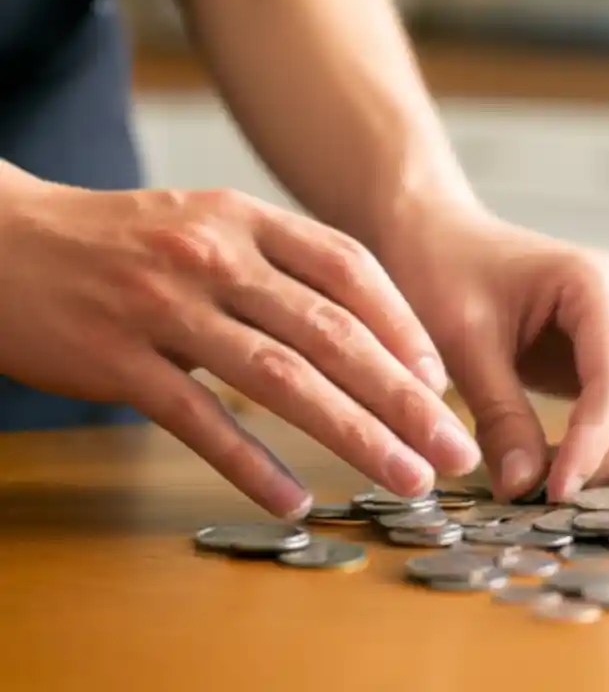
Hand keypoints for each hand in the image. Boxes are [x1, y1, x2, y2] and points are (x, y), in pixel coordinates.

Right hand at [0, 169, 480, 516]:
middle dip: (405, 398)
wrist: (3, 243)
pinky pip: (200, 422)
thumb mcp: (208, 225)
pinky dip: (251, 466)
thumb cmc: (124, 243)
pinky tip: (292, 501)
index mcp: (244, 217)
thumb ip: (282, 264)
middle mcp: (214, 256)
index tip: (441, 380)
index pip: (349, 267)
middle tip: (453, 449)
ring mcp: (166, 308)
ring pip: (282, 380)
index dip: (404, 326)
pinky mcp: (119, 360)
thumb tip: (371, 332)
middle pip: (332, 333)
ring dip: (355, 436)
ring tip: (405, 478)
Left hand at [380, 210, 608, 502]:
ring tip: (566, 483)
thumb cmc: (447, 275)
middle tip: (564, 494)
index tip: (555, 492)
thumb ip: (498, 415)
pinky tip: (574, 466)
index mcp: (597, 285)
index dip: (593, 445)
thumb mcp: (461, 344)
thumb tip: (523, 489)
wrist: (442, 243)